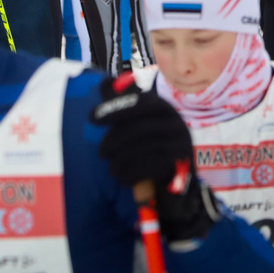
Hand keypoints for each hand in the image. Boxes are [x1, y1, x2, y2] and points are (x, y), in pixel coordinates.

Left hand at [91, 76, 216, 241]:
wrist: (178, 189)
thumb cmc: (153, 153)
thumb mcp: (138, 128)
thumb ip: (123, 106)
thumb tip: (104, 82)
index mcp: (166, 109)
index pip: (140, 102)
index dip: (115, 108)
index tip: (92, 118)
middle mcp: (177, 123)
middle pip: (139, 127)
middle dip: (114, 140)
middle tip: (101, 153)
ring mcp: (181, 143)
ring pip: (143, 148)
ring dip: (121, 161)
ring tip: (112, 170)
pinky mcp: (181, 164)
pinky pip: (150, 166)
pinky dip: (131, 173)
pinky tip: (122, 179)